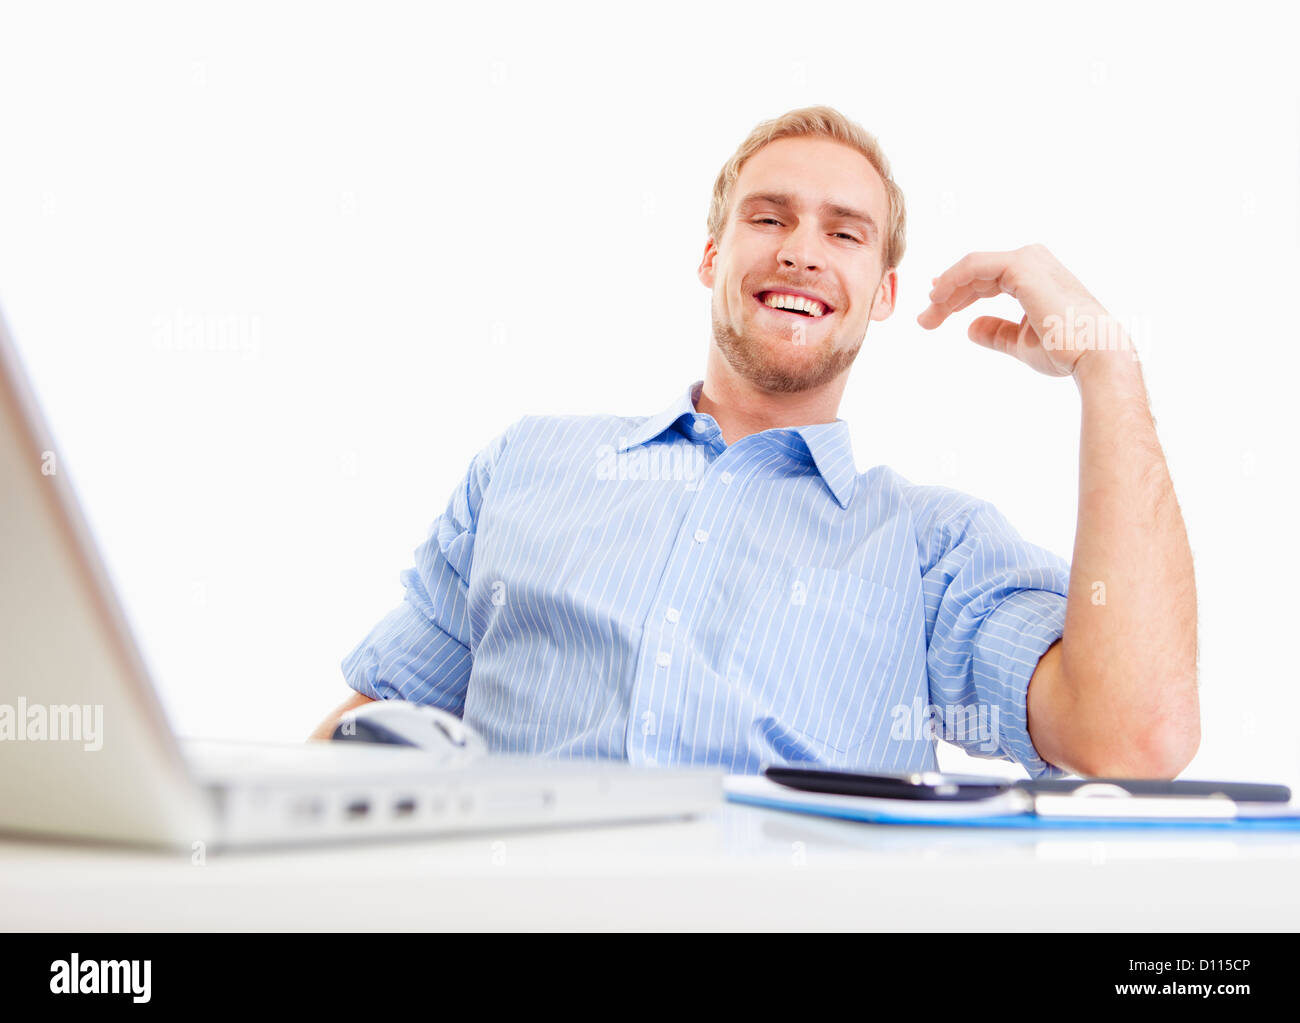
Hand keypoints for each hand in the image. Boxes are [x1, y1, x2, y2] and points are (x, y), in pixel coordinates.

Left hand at [916, 243, 1130, 377]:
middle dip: (946, 296)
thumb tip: (970, 328)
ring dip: (945, 291)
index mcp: (1034, 276)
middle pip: (975, 273)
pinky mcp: (1021, 267)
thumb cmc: (1066, 350)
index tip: (934, 309)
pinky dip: (952, 280)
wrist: (1094, 354)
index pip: (986, 279)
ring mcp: (1027, 260)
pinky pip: (974, 267)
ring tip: (927, 316)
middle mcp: (1032, 261)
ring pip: (971, 269)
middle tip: (924, 320)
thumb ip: (996, 332)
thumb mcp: (1021, 342)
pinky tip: (937, 299)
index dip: (957, 293)